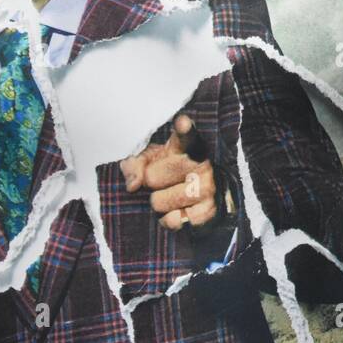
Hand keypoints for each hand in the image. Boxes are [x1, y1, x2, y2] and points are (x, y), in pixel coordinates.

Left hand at [120, 113, 217, 229]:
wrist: (203, 192)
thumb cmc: (172, 170)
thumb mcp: (151, 159)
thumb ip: (135, 165)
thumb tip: (133, 185)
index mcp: (189, 145)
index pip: (186, 136)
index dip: (184, 129)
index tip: (182, 122)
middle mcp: (202, 164)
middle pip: (152, 177)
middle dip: (150, 182)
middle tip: (163, 179)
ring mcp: (208, 187)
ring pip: (159, 202)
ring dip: (159, 203)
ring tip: (172, 195)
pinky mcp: (209, 210)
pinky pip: (173, 220)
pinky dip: (168, 220)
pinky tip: (179, 210)